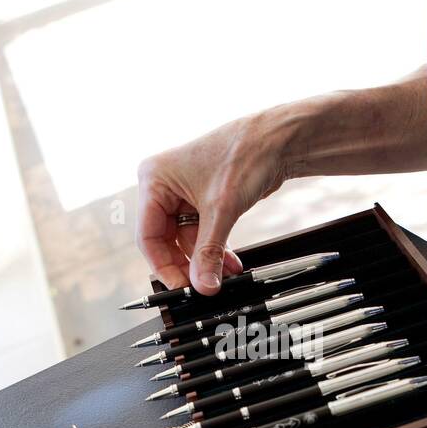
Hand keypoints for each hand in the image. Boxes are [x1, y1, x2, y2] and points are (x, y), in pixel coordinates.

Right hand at [135, 114, 292, 294]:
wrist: (278, 140)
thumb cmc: (244, 154)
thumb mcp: (222, 210)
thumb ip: (208, 252)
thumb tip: (203, 285)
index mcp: (154, 179)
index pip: (148, 236)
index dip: (164, 266)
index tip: (181, 288)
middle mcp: (164, 186)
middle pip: (166, 240)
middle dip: (188, 264)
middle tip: (203, 286)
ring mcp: (184, 193)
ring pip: (187, 240)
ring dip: (206, 260)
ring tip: (224, 276)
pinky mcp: (204, 199)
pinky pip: (203, 232)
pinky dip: (215, 249)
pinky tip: (229, 264)